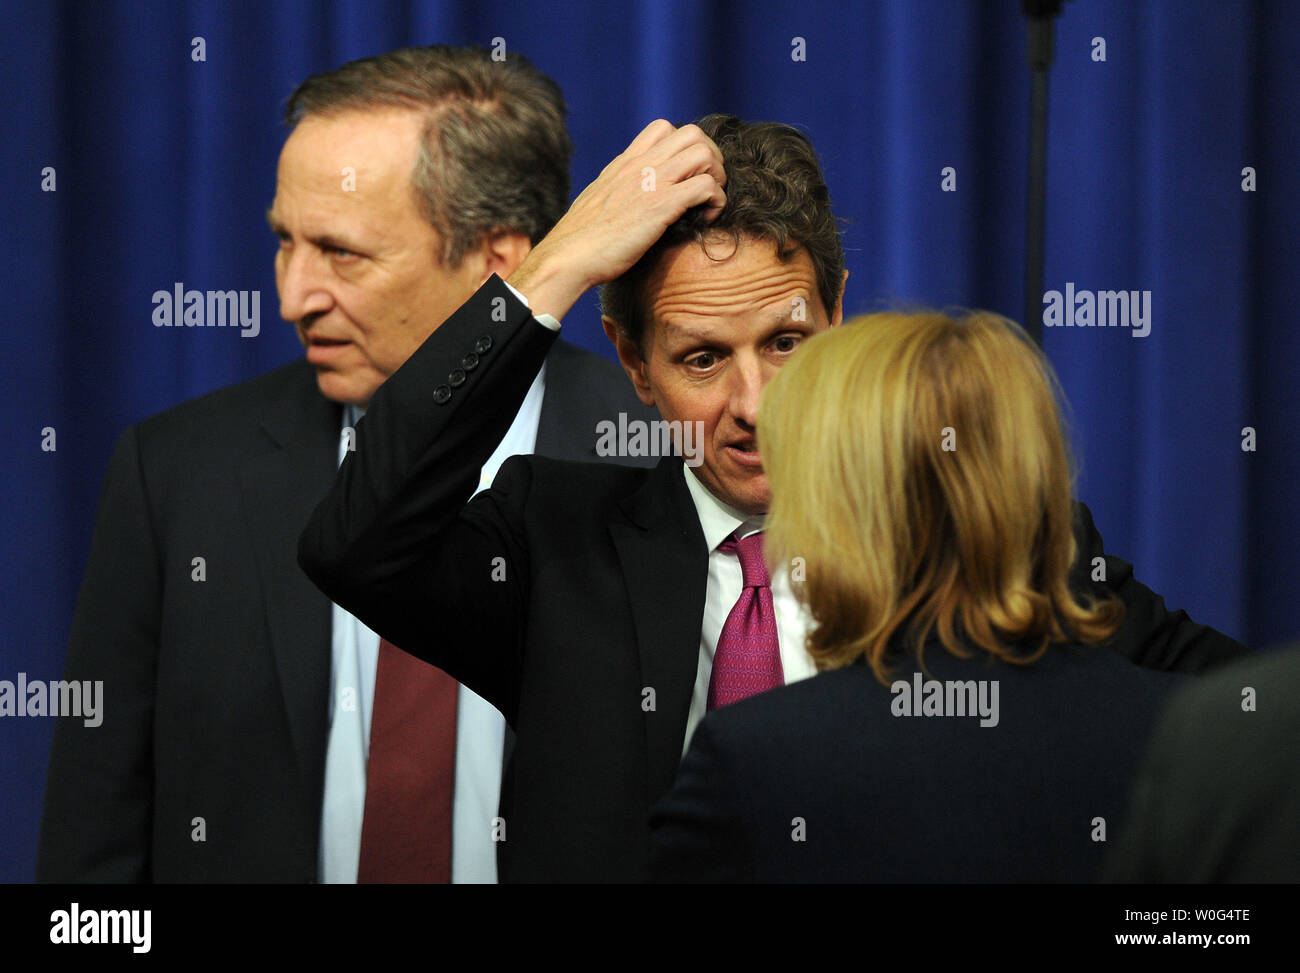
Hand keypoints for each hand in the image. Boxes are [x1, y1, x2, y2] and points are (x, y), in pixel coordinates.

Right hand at [508, 119, 725, 320]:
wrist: (568, 258)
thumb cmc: (582, 240)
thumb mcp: (598, 201)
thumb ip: (617, 190)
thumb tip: (627, 197)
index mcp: (625, 163)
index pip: (663, 128)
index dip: (684, 146)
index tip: (686, 174)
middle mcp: (640, 166)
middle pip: (692, 133)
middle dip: (711, 157)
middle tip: (707, 186)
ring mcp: (651, 183)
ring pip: (704, 154)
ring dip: (717, 177)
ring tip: (708, 202)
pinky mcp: (660, 207)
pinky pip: (706, 188)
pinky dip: (715, 202)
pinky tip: (705, 219)